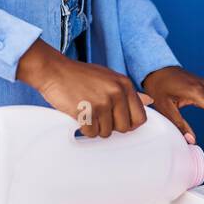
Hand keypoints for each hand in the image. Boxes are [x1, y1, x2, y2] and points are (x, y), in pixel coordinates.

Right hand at [15, 38, 149, 138]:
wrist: (54, 70)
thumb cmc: (80, 75)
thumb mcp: (108, 77)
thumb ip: (127, 91)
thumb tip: (149, 100)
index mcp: (124, 84)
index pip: (140, 117)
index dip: (128, 123)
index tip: (116, 119)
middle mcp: (116, 93)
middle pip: (124, 128)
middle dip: (111, 126)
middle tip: (97, 114)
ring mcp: (102, 102)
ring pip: (106, 133)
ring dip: (95, 127)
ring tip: (86, 111)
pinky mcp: (87, 112)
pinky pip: (91, 133)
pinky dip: (84, 129)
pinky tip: (78, 115)